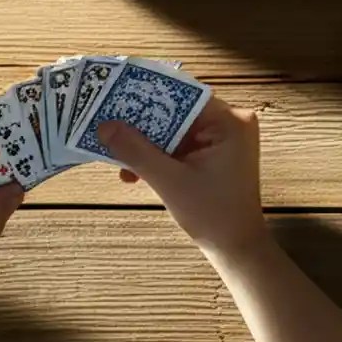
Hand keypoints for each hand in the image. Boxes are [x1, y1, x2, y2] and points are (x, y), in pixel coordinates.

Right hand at [98, 98, 267, 257]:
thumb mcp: (169, 182)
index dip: (148, 93)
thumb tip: (104, 126)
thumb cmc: (212, 216)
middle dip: (143, 123)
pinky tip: (134, 171)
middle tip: (110, 123)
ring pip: (175, 128)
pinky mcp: (215, 153)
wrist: (236, 248)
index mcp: (229, 122)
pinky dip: (159, 155)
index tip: (116, 95)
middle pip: (177, 110)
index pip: (183, 94)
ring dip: (147, 143)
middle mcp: (231, 123)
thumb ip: (136, 151)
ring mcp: (224, 138)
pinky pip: (181, 144)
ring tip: (117, 154)